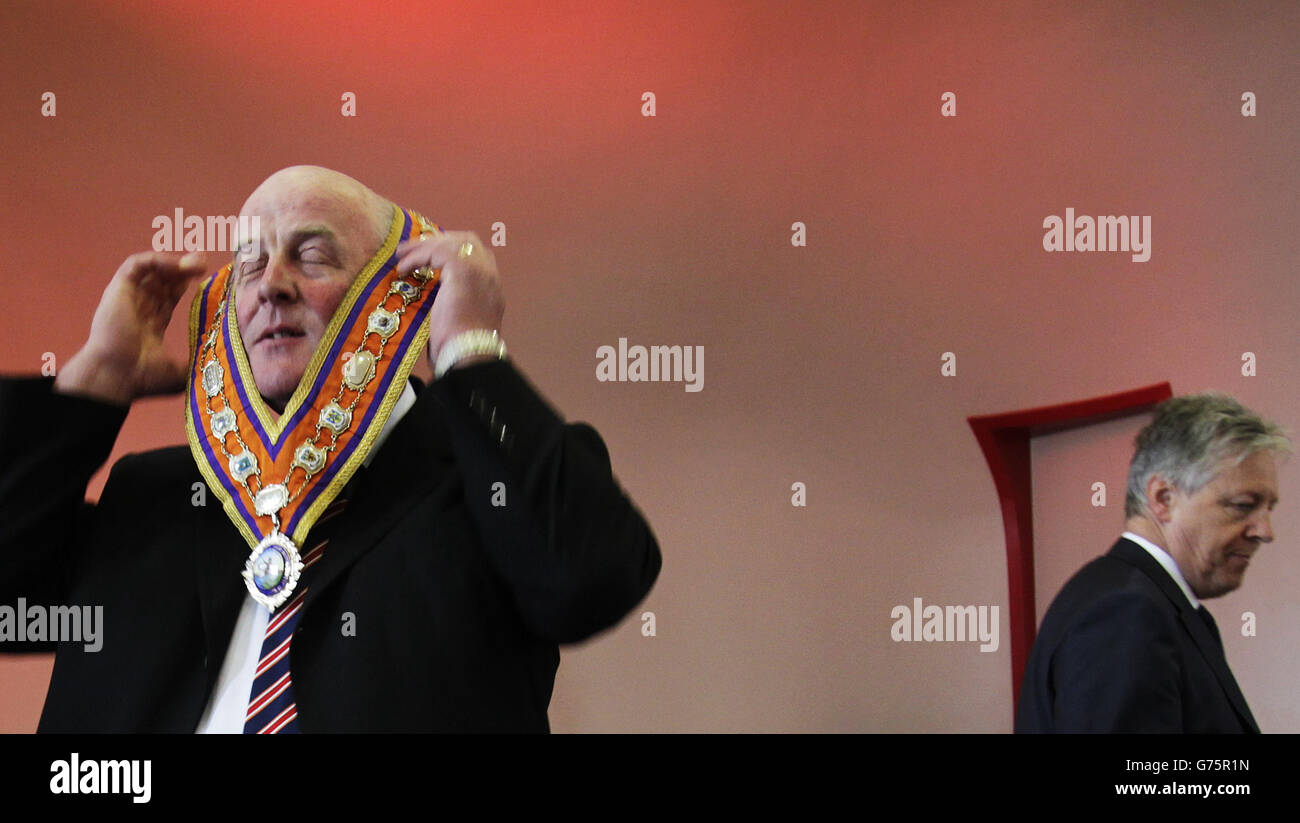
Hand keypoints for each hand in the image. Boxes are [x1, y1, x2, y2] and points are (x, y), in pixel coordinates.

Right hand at [55, 251, 208, 405]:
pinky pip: (137, 264)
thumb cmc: (143, 379)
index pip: (168, 299)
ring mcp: (127, 298)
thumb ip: (199, 363)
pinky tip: (180, 265)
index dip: (186, 286)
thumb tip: (224, 361)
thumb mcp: (180, 372)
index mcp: (148, 327)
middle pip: (162, 281)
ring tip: (199, 261)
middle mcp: (136, 309)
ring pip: (151, 270)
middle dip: (184, 269)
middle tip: (206, 263)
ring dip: (176, 262)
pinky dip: (159, 259)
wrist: (117, 377)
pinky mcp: (118, 289)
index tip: (208, 279)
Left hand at [394, 230, 503, 371]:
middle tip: (413, 249)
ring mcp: (479, 270)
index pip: (475, 256)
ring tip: (402, 255)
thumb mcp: (458, 321)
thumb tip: (430, 300)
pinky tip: (403, 268)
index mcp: (491, 288)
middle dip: (438, 241)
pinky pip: (437, 251)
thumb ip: (451, 303)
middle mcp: (490, 275)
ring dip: (423, 246)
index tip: (428, 258)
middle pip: (466, 241)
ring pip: (451, 242)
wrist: (468, 354)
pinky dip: (417, 256)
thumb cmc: (459, 348)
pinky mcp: (463, 269)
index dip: (450, 251)